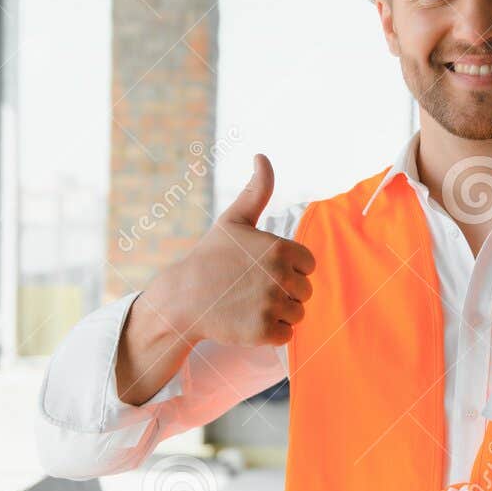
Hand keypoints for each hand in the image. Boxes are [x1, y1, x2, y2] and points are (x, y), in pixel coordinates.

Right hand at [142, 154, 316, 348]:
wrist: (183, 298)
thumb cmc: (210, 258)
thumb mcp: (234, 220)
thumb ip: (257, 190)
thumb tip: (262, 156)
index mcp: (281, 249)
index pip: (308, 265)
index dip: (289, 268)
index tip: (263, 269)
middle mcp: (281, 276)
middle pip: (305, 291)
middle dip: (285, 291)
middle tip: (253, 289)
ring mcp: (273, 305)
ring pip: (298, 314)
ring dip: (279, 312)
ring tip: (250, 304)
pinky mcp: (265, 331)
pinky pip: (286, 335)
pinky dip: (271, 333)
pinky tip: (250, 321)